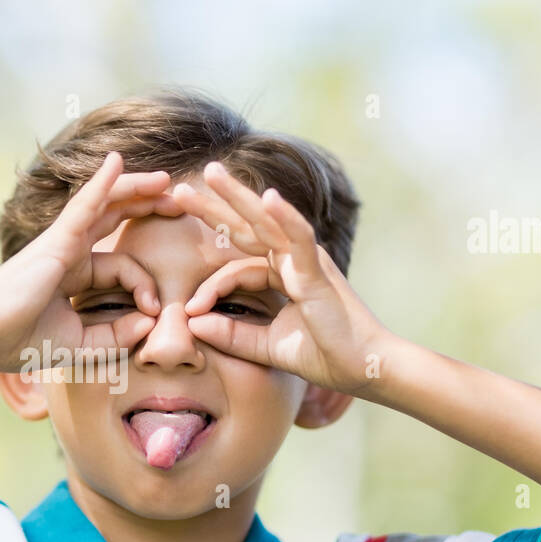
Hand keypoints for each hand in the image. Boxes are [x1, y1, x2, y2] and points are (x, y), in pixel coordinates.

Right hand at [0, 151, 184, 372]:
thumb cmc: (22, 343)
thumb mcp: (81, 346)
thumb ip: (116, 336)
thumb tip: (150, 320)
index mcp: (74, 276)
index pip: (122, 268)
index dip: (145, 285)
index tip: (152, 311)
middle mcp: (69, 253)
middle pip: (114, 219)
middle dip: (147, 207)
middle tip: (179, 201)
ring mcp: (61, 242)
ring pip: (105, 206)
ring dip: (136, 189)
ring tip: (166, 180)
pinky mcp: (56, 240)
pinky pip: (84, 205)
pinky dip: (102, 183)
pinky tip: (117, 161)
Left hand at [172, 161, 394, 396]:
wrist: (360, 368)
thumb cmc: (322, 354)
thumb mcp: (265, 347)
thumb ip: (230, 334)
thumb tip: (191, 323)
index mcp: (283, 275)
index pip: (237, 266)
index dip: (209, 286)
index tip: (188, 309)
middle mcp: (294, 260)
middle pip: (247, 227)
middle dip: (214, 206)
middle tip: (180, 189)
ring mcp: (307, 261)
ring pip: (267, 221)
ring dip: (238, 196)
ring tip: (211, 173)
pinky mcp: (318, 271)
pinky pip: (300, 238)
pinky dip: (286, 217)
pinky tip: (269, 197)